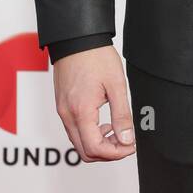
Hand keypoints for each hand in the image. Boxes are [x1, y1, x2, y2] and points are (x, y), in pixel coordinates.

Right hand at [53, 45, 136, 161]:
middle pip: (84, 152)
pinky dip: (89, 134)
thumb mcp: (116, 85)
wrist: (76, 39)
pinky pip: (74, 130)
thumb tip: (128, 140)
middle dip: (108, 153)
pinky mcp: (62, 106)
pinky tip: (104, 123)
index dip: (116, 153)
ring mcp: (62, 111)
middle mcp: (67, 115)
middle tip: (126, 142)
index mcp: (81, 112)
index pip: (95, 149)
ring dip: (98, 144)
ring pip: (78, 143)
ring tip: (117, 131)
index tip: (131, 146)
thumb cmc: (96, 57)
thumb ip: (122, 115)